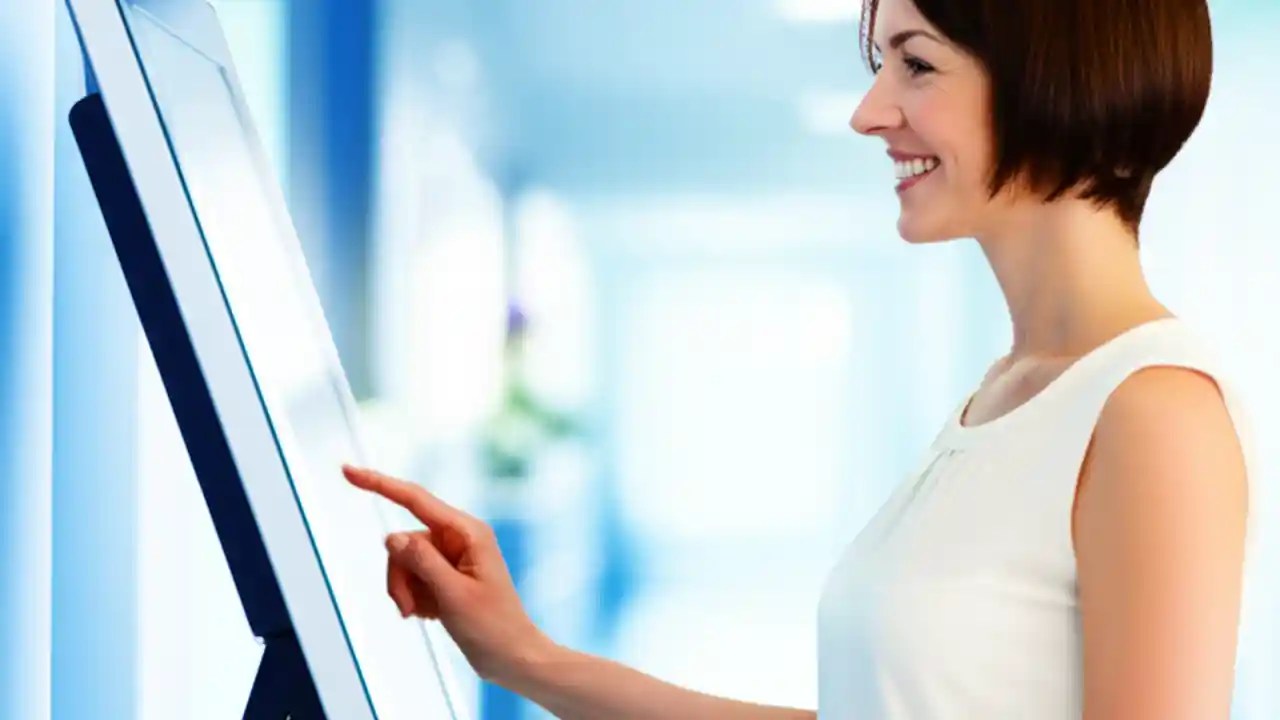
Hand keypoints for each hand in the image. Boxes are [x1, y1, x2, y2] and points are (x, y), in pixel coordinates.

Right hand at [342, 464, 555, 684]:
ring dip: (406, 591)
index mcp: (467, 532)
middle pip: (403, 543)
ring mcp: (451, 557)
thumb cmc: (493, 626)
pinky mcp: (445, 574)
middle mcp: (458, 538)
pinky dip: (414, 598)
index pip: (414, 499)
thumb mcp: (453, 595)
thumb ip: (421, 563)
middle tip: (410, 608)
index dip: (379, 483)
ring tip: (424, 614)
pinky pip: (411, 578)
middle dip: (399, 577)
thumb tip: (391, 536)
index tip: (347, 470)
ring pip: (403, 563)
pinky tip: (433, 614)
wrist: (511, 657)